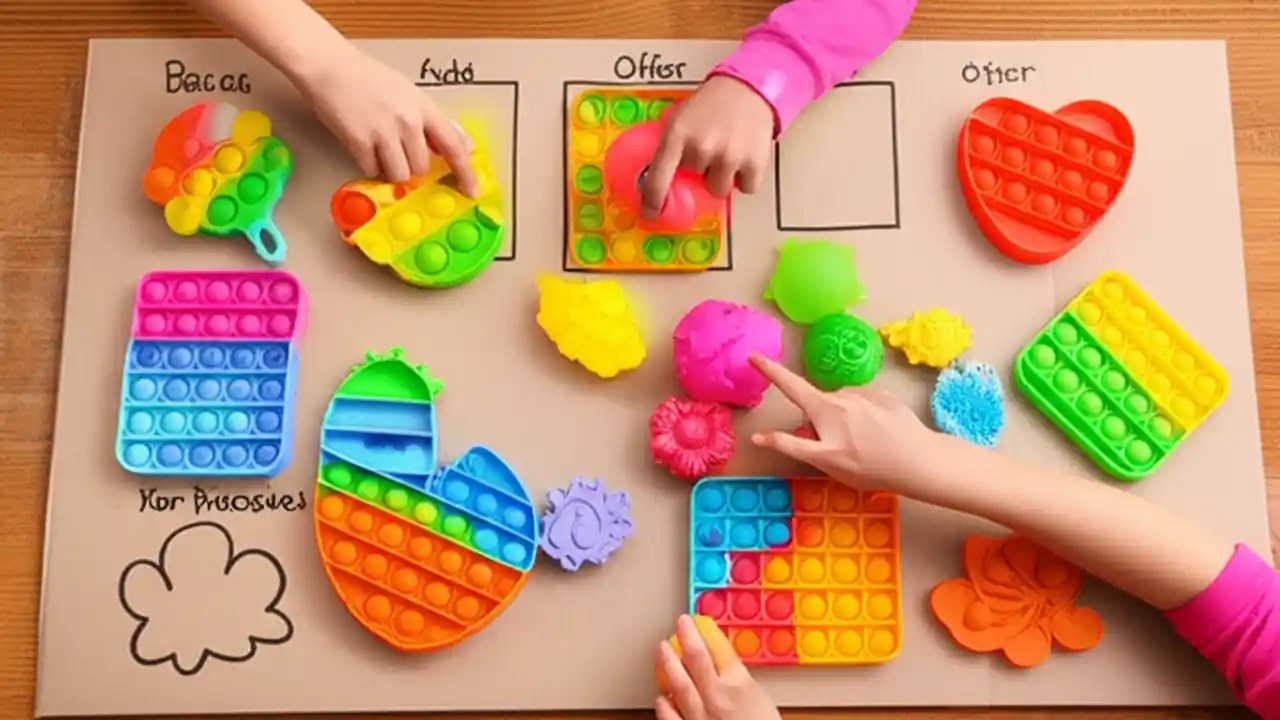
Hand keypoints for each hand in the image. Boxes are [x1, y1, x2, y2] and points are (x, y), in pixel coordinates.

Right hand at [296, 46, 477, 192]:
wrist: (329, 66)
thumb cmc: (367, 78)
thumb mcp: (409, 94)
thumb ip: (434, 122)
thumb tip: (462, 143)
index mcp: (423, 107)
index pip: (453, 146)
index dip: (465, 172)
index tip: (471, 190)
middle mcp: (408, 121)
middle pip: (422, 167)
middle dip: (412, 167)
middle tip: (397, 152)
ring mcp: (383, 132)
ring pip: (400, 175)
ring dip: (391, 170)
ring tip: (379, 149)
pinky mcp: (359, 142)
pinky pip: (372, 171)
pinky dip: (369, 166)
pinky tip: (362, 146)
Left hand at [640, 75, 773, 218]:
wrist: (749, 88)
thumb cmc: (711, 104)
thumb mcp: (680, 118)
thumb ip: (670, 147)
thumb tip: (656, 178)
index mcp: (677, 137)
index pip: (658, 179)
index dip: (652, 201)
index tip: (650, 213)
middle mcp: (701, 149)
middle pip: (695, 182)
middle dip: (700, 169)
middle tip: (710, 148)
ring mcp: (728, 158)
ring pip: (719, 190)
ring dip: (722, 177)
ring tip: (728, 153)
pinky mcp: (753, 164)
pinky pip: (745, 188)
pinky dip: (745, 177)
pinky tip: (744, 156)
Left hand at [655, 615, 780, 719]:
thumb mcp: (760, 700)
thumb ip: (740, 681)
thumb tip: (723, 665)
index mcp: (738, 686)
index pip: (717, 650)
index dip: (702, 632)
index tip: (693, 622)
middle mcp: (717, 699)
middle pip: (696, 661)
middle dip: (684, 639)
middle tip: (677, 626)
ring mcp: (701, 718)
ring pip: (679, 685)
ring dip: (668, 665)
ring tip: (661, 650)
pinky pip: (672, 719)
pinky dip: (664, 706)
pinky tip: (661, 697)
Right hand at [748, 354, 941, 490]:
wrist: (919, 461)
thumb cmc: (869, 466)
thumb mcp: (824, 461)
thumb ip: (790, 446)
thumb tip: (759, 437)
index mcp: (824, 408)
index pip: (790, 385)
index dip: (770, 370)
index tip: (754, 356)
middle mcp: (843, 394)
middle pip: (820, 405)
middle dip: (820, 422)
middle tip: (837, 451)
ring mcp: (866, 394)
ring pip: (844, 406)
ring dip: (844, 421)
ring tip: (863, 447)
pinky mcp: (887, 397)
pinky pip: (865, 406)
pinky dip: (865, 419)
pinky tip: (880, 438)